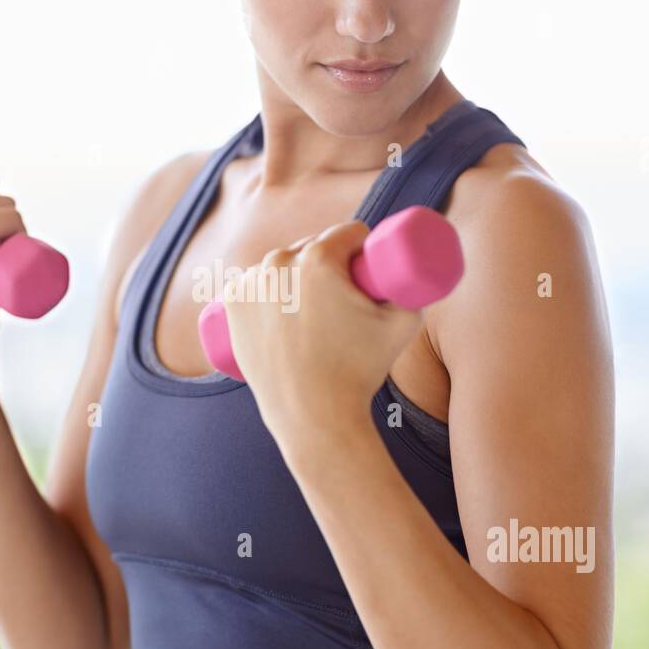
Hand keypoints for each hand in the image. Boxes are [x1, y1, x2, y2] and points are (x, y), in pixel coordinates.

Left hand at [219, 220, 422, 440]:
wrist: (313, 415)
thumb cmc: (360, 371)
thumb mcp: (403, 325)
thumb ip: (415, 291)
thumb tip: (415, 272)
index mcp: (319, 258)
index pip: (348, 233)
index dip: (362, 248)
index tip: (364, 270)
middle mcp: (279, 263)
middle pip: (312, 246)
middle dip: (328, 263)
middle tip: (339, 298)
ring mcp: (252, 282)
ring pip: (281, 265)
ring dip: (294, 276)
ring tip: (309, 310)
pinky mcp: (232, 302)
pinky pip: (252, 283)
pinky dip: (263, 290)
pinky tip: (274, 307)